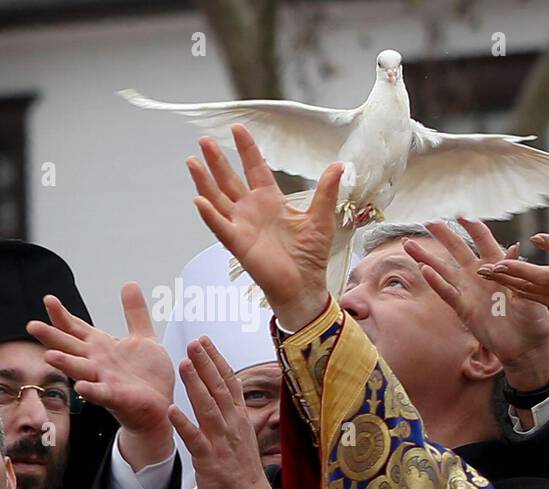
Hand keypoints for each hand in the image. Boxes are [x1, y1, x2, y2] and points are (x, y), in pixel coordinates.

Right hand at [27, 284, 174, 470]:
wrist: (161, 406)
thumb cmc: (148, 375)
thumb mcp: (144, 338)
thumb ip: (135, 313)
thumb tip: (129, 284)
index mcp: (102, 347)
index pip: (77, 329)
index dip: (63, 316)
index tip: (49, 299)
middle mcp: (97, 363)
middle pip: (70, 347)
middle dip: (52, 337)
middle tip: (32, 325)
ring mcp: (104, 380)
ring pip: (80, 370)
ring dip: (65, 363)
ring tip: (50, 355)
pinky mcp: (117, 397)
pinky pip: (101, 394)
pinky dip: (91, 391)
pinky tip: (81, 387)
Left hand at [168, 337, 273, 488]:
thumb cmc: (242, 468)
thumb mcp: (242, 434)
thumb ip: (231, 413)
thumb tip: (223, 394)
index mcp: (239, 417)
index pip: (230, 382)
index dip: (217, 360)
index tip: (205, 341)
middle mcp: (232, 424)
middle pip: (219, 388)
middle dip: (206, 364)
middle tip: (194, 342)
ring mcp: (221, 440)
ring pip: (208, 408)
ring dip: (196, 385)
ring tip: (184, 364)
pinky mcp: (209, 458)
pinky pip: (195, 439)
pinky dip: (184, 424)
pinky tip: (172, 410)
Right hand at [187, 124, 342, 330]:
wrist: (305, 285)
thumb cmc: (311, 255)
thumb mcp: (321, 218)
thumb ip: (326, 191)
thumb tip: (339, 166)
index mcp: (271, 200)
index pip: (255, 168)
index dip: (247, 149)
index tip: (237, 128)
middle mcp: (252, 210)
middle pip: (230, 179)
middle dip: (217, 160)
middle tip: (204, 139)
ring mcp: (242, 225)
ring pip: (217, 198)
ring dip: (204, 181)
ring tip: (192, 161)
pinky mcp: (238, 243)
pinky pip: (220, 226)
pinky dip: (209, 214)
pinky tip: (198, 200)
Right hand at [406, 218, 548, 391]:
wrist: (526, 348)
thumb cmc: (533, 320)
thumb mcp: (530, 293)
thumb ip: (518, 271)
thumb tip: (513, 247)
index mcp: (500, 265)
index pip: (483, 239)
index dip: (472, 226)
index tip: (460, 215)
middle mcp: (481, 274)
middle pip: (458, 249)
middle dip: (444, 234)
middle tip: (428, 222)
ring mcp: (470, 291)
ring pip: (444, 269)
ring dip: (427, 257)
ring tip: (408, 244)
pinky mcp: (463, 308)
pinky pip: (447, 292)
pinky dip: (436, 282)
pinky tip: (423, 270)